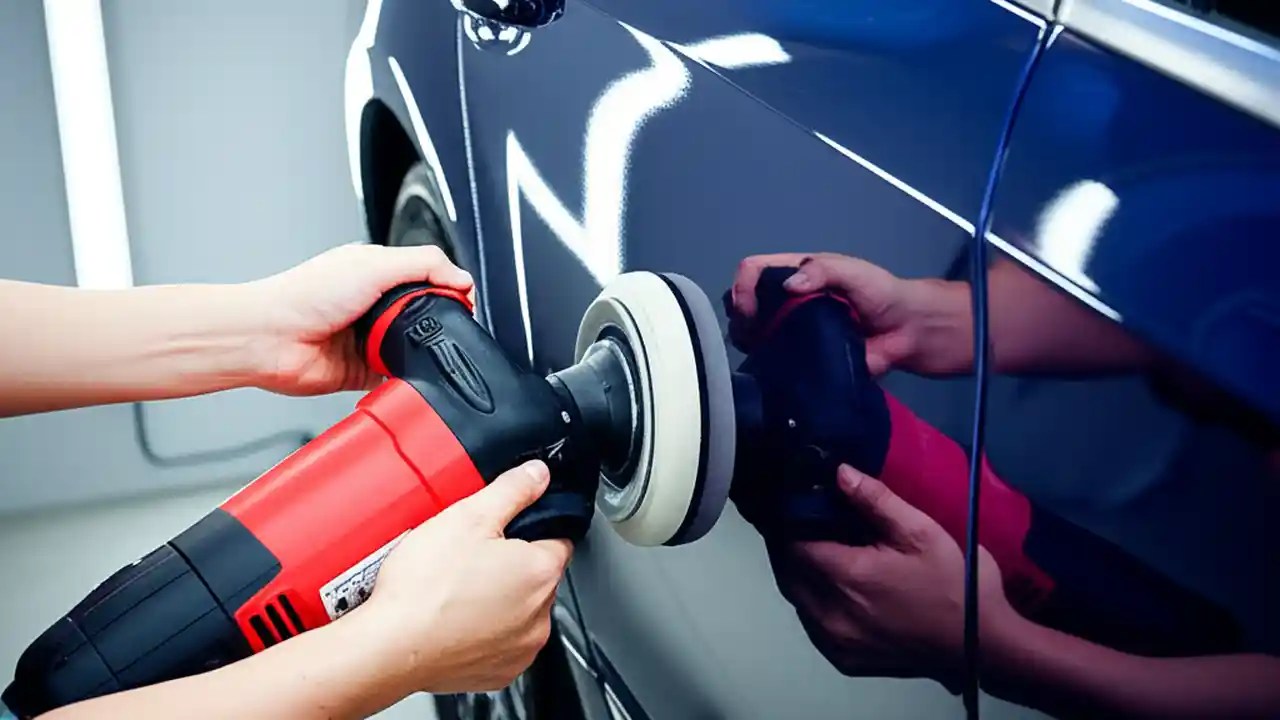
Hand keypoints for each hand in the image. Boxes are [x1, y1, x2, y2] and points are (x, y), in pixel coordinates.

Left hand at [244, 244, 474, 394]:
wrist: (270, 338)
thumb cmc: (303, 296)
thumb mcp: (373, 264)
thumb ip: (424, 265)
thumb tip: (462, 278)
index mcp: (375, 272)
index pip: (427, 277)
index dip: (449, 288)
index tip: (463, 300)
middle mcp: (373, 305)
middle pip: (425, 314)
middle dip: (436, 322)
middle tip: (442, 326)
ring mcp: (368, 339)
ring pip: (413, 347)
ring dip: (418, 350)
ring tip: (415, 348)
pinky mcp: (363, 370)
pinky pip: (398, 377)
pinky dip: (406, 377)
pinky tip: (406, 372)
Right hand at [352, 460, 570, 694]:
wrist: (388, 647)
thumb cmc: (423, 589)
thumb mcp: (467, 516)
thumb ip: (512, 489)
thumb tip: (538, 475)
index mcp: (540, 572)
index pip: (558, 539)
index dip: (530, 528)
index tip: (503, 530)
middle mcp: (540, 616)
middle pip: (536, 576)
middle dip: (509, 564)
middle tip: (468, 556)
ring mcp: (520, 649)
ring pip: (518, 611)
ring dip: (497, 600)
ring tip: (455, 588)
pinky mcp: (498, 674)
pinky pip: (499, 644)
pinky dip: (482, 632)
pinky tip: (452, 618)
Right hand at [728, 253, 969, 375]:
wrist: (909, 332)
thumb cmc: (882, 294)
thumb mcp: (852, 272)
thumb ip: (822, 271)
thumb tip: (788, 287)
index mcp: (798, 274)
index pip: (754, 270)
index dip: (745, 286)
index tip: (751, 308)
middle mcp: (789, 301)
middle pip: (746, 301)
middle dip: (741, 314)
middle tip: (752, 331)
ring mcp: (793, 331)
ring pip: (753, 332)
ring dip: (749, 339)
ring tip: (758, 349)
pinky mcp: (803, 359)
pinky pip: (776, 361)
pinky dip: (766, 363)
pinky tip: (770, 367)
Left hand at [770, 465, 1012, 686]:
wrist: (983, 646)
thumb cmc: (954, 583)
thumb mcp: (921, 532)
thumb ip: (876, 500)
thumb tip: (838, 472)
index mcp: (845, 576)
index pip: (791, 544)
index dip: (789, 523)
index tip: (797, 504)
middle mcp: (829, 613)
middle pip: (787, 572)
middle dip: (789, 547)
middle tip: (803, 524)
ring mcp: (835, 641)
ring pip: (797, 600)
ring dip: (799, 575)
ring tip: (816, 552)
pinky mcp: (845, 660)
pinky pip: (813, 625)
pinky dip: (813, 604)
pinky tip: (831, 588)